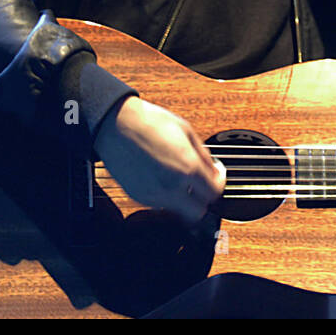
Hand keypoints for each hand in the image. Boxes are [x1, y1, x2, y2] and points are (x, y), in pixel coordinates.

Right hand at [93, 96, 225, 225]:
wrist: (115, 125)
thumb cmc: (149, 122)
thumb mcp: (186, 131)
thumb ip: (203, 155)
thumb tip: (212, 169)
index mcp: (187, 168)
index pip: (214, 192)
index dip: (219, 183)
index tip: (217, 174)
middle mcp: (171, 187)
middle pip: (198, 212)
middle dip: (204, 199)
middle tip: (203, 183)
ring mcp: (153, 196)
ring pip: (179, 211)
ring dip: (185, 199)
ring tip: (181, 176)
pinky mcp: (138, 197)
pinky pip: (161, 204)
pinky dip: (167, 196)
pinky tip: (164, 177)